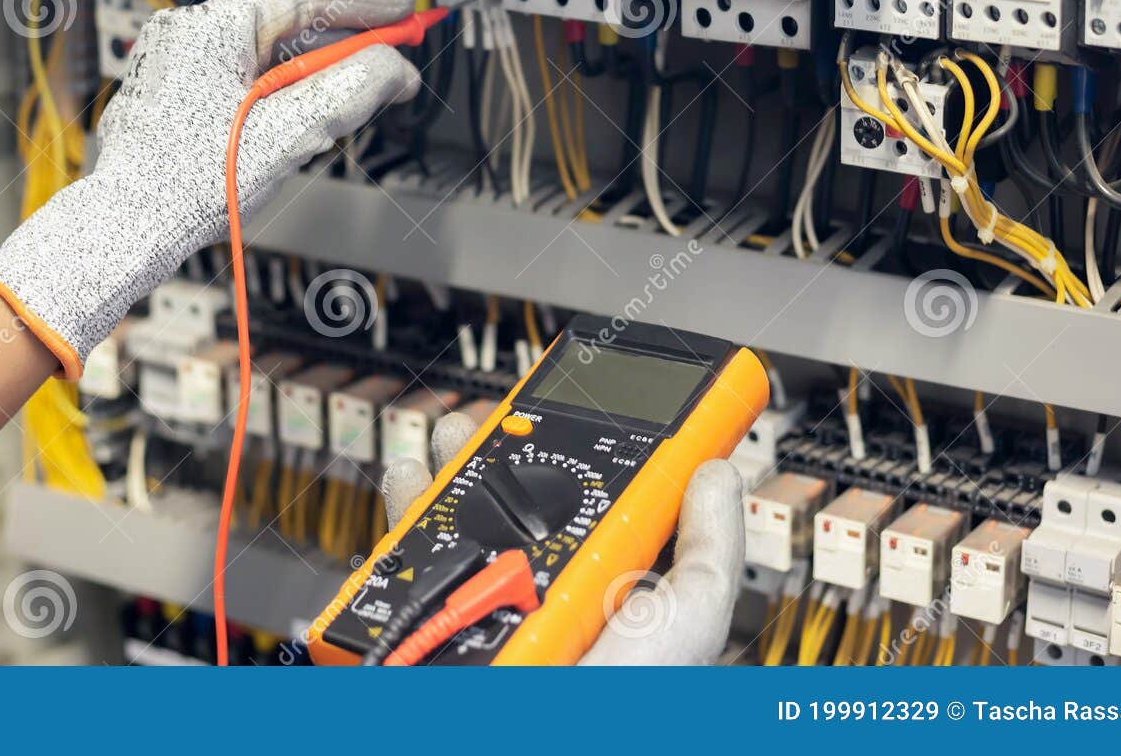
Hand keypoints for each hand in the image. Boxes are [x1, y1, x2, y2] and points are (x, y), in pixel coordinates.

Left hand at [0, 0, 420, 376]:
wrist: (129, 226)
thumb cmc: (186, 184)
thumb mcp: (289, 135)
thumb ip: (350, 92)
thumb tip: (394, 69)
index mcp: (214, 28)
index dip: (363, 2)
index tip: (402, 9)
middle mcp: (192, 33)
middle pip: (289, 24)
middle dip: (344, 43)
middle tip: (390, 58)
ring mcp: (179, 60)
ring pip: (267, 52)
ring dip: (314, 70)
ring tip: (352, 95)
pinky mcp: (175, 88)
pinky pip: (242, 73)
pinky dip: (281, 87)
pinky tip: (302, 113)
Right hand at [381, 413, 743, 664]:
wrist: (530, 738)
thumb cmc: (620, 699)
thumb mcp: (688, 621)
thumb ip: (711, 550)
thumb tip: (717, 473)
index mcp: (608, 587)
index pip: (600, 502)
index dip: (589, 447)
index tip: (579, 399)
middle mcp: (546, 593)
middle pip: (520, 499)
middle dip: (504, 445)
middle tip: (499, 412)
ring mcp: (487, 604)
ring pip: (461, 518)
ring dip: (448, 466)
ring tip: (450, 433)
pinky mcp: (436, 617)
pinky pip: (412, 557)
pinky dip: (403, 513)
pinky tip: (409, 481)